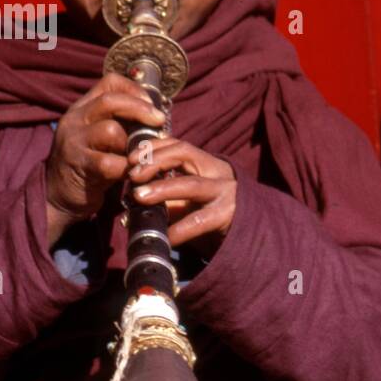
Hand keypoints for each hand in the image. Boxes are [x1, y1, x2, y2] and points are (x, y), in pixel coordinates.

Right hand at [45, 72, 165, 238]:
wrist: (60, 194)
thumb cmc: (92, 162)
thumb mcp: (102, 137)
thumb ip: (122, 123)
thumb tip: (158, 117)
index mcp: (83, 108)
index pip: (109, 83)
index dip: (134, 89)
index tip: (152, 103)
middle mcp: (75, 120)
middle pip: (110, 101)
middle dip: (140, 109)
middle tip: (159, 121)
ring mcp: (74, 142)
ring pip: (111, 131)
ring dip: (134, 143)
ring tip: (144, 154)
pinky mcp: (78, 166)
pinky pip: (109, 163)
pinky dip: (127, 168)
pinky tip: (135, 173)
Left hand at [128, 139, 236, 256]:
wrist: (251, 235)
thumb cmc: (214, 216)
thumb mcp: (189, 203)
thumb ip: (165, 200)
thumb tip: (128, 209)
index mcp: (207, 164)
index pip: (178, 144)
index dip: (153, 148)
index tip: (131, 159)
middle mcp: (217, 173)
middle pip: (183, 155)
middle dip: (154, 162)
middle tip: (132, 176)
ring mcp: (225, 193)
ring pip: (191, 185)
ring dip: (163, 189)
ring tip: (139, 198)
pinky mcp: (228, 216)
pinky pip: (198, 220)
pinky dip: (178, 229)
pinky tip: (164, 236)